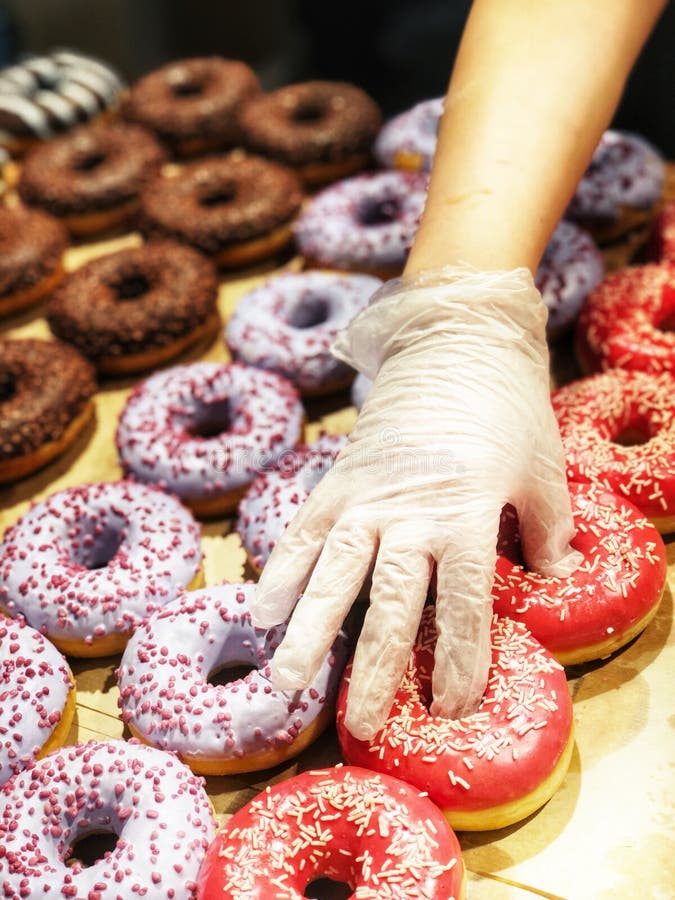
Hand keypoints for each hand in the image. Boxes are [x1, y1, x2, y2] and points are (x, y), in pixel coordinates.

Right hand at [251, 266, 579, 740]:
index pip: (464, 607)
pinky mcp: (336, 480)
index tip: (452, 707)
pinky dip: (280, 569)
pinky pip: (301, 530)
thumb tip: (559, 578)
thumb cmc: (506, 409)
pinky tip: (262, 610)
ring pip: (332, 573)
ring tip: (286, 681)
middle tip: (361, 724)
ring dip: (309, 630)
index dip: (460, 662)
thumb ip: (549, 530)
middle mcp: (410, 515)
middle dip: (376, 668)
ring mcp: (365, 498)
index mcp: (467, 516)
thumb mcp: (544, 470)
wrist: (453, 343)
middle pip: (390, 604)